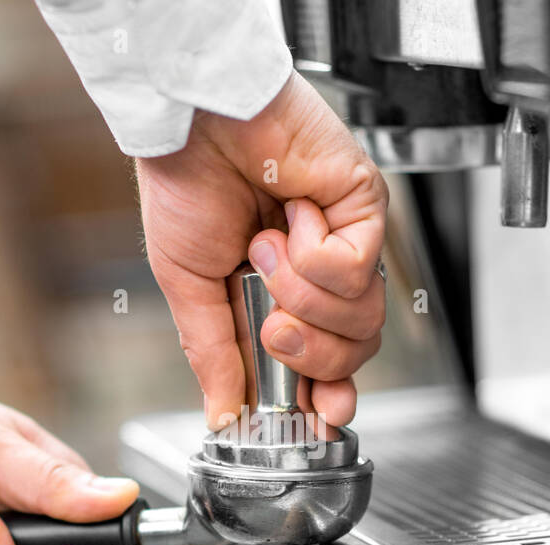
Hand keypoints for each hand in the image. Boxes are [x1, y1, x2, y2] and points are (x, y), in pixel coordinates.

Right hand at [137, 72, 387, 429]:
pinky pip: (356, 271)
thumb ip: (214, 354)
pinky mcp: (364, 210)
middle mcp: (320, 276)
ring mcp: (347, 243)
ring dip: (304, 296)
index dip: (328, 395)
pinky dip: (314, 253)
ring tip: (267, 250)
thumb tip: (222, 415)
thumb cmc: (185, 183)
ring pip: (362, 320)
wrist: (192, 121)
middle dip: (312, 354)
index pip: (324, 364)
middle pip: (353, 354)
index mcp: (279, 297)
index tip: (324, 418)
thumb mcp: (188, 286)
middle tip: (273, 328)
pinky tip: (292, 216)